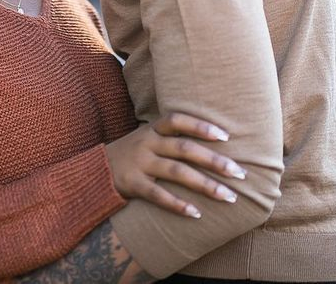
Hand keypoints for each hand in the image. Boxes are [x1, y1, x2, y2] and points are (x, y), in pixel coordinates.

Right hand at [105, 112, 245, 217]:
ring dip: (205, 185)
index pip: (178, 121)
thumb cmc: (133, 155)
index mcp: (153, 130)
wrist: (95, 172)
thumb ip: (173, 138)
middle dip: (214, 161)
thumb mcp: (149, 139)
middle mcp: (147, 143)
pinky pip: (157, 195)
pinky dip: (177, 204)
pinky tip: (196, 213)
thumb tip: (215, 144)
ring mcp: (139, 163)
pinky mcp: (131, 184)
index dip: (201, 126)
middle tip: (240, 173)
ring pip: (176, 172)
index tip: (226, 136)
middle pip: (184, 148)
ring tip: (228, 197)